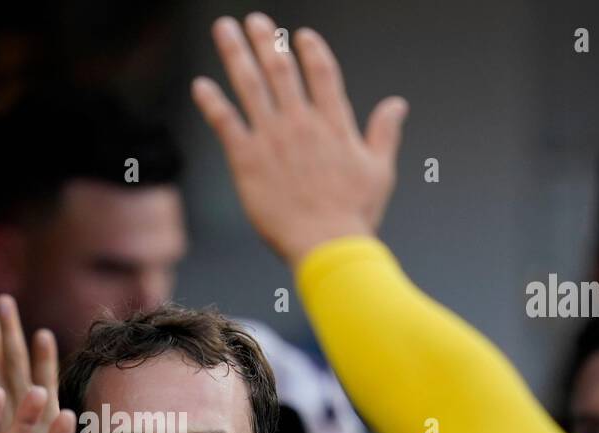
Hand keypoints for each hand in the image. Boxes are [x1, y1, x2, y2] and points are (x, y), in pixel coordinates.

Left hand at [191, 12, 408, 264]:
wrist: (328, 245)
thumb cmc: (355, 215)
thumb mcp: (379, 171)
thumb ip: (384, 133)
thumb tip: (397, 104)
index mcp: (334, 124)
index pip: (322, 73)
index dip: (310, 50)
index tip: (299, 34)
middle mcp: (301, 123)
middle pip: (280, 69)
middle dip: (265, 40)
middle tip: (253, 19)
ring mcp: (272, 139)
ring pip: (250, 85)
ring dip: (235, 53)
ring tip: (225, 29)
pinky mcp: (247, 160)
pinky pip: (226, 122)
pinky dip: (212, 102)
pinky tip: (201, 85)